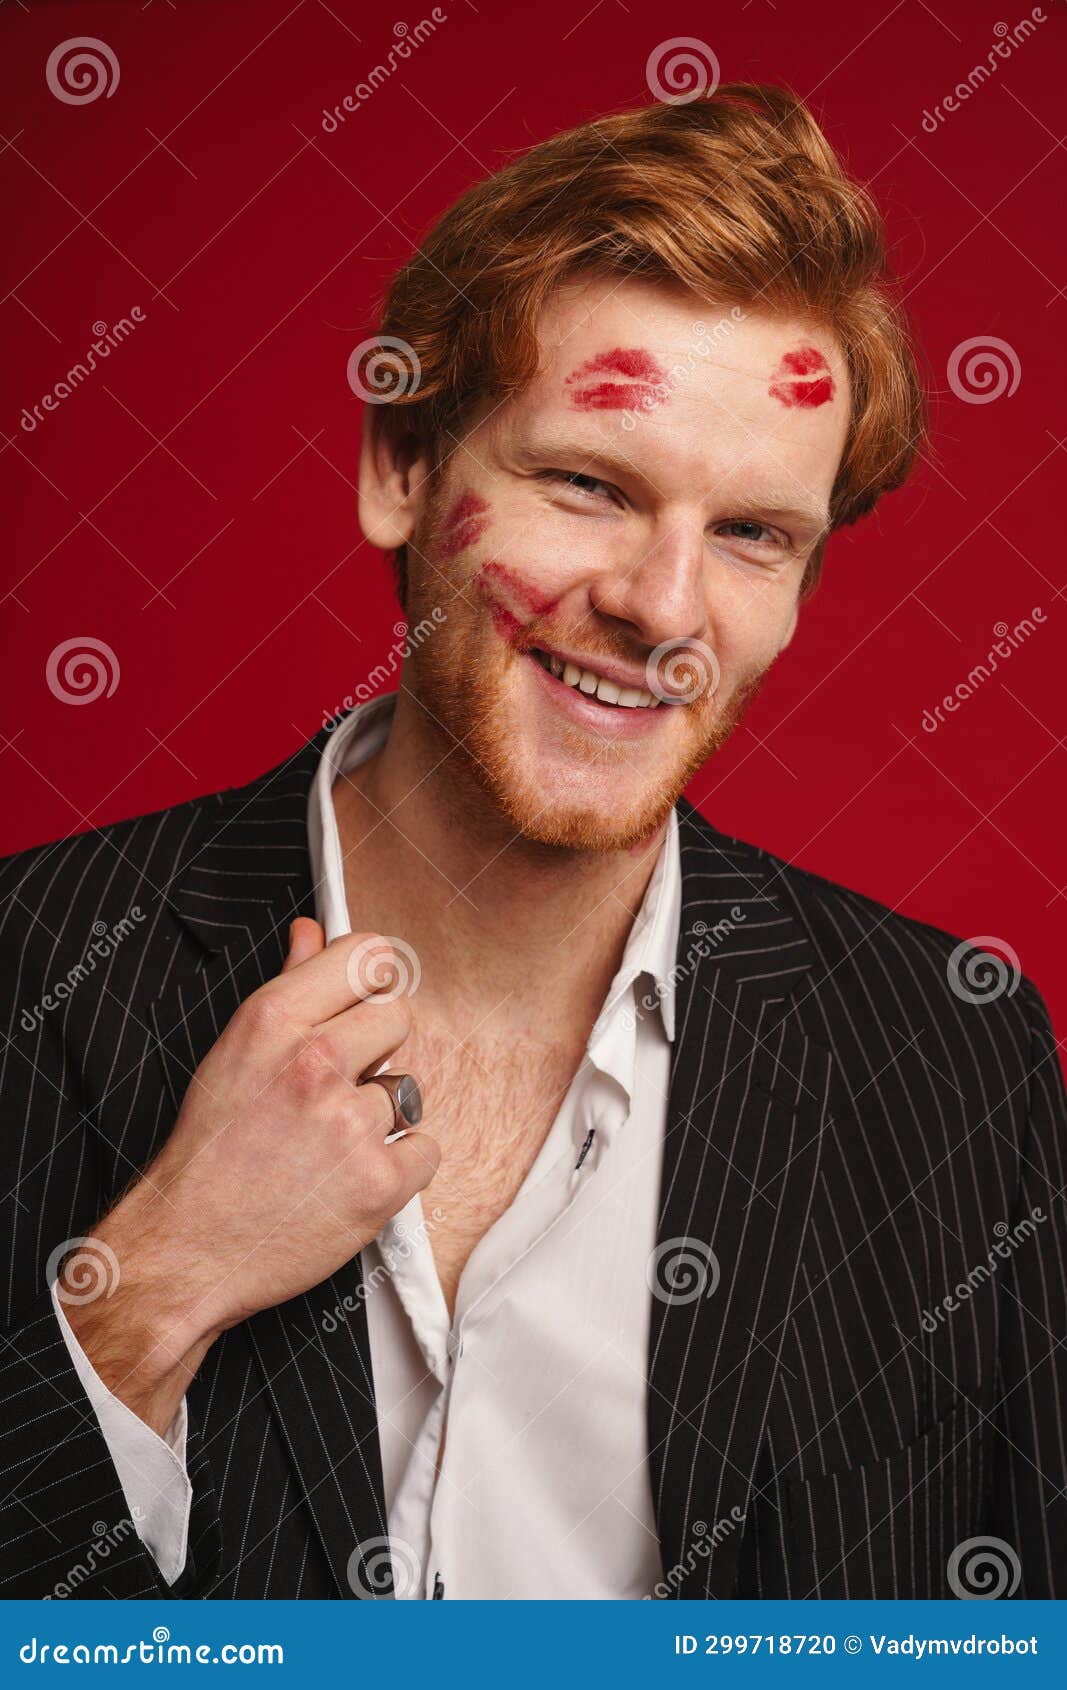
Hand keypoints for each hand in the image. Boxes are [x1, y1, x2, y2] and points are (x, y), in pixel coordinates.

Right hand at [61, 918, 436, 1433]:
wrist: (187, 1247)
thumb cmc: (209, 1151)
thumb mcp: (235, 1052)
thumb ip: (288, 986)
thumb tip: (313, 931)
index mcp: (274, 1020)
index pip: (366, 956)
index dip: (372, 980)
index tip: (365, 1004)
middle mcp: (314, 1062)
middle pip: (398, 1018)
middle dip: (376, 1051)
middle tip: (337, 1088)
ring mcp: (349, 1123)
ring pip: (407, 1089)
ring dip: (380, 1117)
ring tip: (330, 1144)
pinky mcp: (377, 1181)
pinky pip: (425, 1148)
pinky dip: (400, 1166)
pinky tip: (353, 1176)